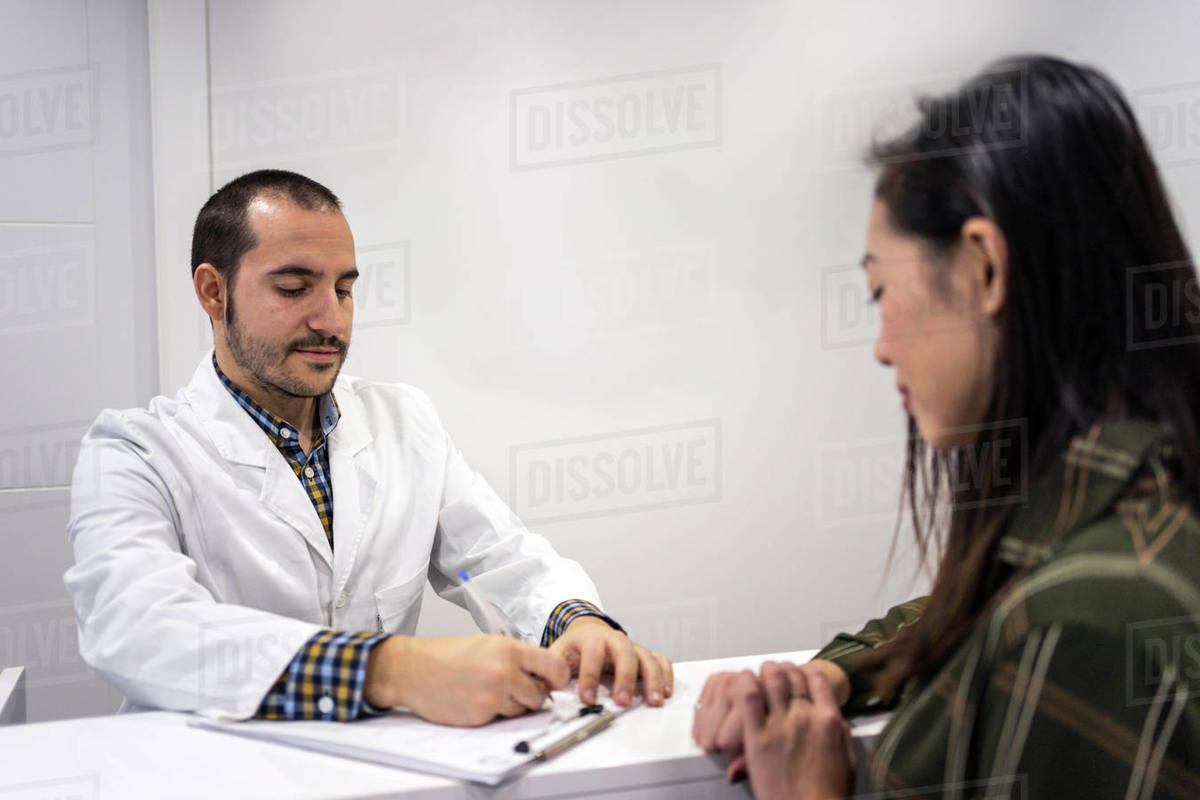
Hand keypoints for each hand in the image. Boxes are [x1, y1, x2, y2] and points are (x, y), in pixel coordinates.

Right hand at [364, 634, 569, 725]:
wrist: (415, 670)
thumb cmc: (450, 654)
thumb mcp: (489, 644)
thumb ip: (519, 657)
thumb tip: (545, 674)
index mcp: (509, 650)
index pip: (554, 667)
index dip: (558, 677)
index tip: (555, 681)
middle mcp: (504, 673)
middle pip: (540, 695)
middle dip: (533, 694)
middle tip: (518, 687)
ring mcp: (492, 697)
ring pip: (522, 710)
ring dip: (513, 704)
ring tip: (491, 691)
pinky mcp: (480, 716)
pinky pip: (500, 719)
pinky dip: (494, 713)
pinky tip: (477, 699)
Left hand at [547, 615, 673, 706]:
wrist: (587, 630)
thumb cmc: (574, 647)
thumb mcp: (558, 653)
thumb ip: (552, 670)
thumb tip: (547, 688)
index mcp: (590, 638)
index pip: (592, 653)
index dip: (590, 676)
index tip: (587, 699)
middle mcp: (615, 639)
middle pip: (625, 652)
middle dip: (625, 678)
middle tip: (622, 702)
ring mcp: (632, 646)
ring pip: (647, 657)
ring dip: (652, 679)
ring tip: (654, 702)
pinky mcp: (645, 654)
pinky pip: (661, 660)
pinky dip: (666, 675)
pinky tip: (665, 692)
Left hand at [737, 664, 854, 799]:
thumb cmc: (827, 794)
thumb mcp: (846, 759)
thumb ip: (840, 733)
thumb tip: (834, 717)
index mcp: (829, 720)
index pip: (817, 678)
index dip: (805, 671)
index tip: (798, 674)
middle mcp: (805, 716)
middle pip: (791, 674)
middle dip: (782, 669)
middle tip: (774, 672)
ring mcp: (780, 725)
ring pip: (770, 678)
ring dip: (764, 671)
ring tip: (757, 674)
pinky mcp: (757, 737)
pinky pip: (748, 696)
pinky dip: (744, 682)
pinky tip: (743, 682)